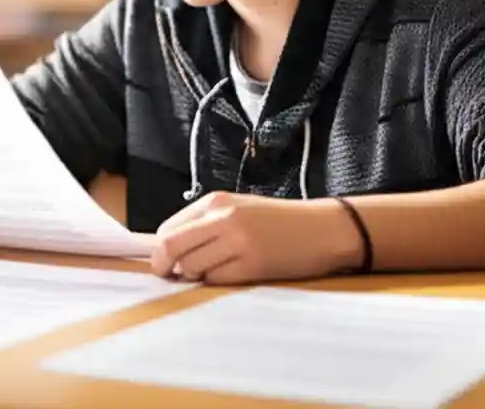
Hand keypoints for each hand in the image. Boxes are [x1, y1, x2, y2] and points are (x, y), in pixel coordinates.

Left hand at [151, 191, 363, 284]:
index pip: (167, 229)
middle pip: (170, 247)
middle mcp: (223, 218)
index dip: (159, 250)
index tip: (163, 262)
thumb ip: (204, 223)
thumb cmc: (279, 221)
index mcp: (215, 202)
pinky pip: (216, 280)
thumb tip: (168, 248)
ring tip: (213, 271)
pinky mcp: (253, 264)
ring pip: (191, 267)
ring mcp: (238, 241)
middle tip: (171, 276)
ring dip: (194, 275)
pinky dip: (217, 282)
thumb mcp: (237, 208)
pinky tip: (234, 275)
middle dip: (164, 266)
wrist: (324, 229)